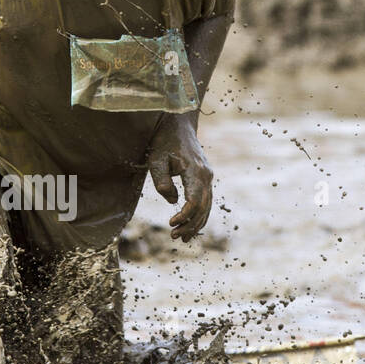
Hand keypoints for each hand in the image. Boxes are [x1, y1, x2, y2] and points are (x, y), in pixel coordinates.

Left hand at [148, 114, 212, 242]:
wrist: (179, 125)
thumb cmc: (164, 142)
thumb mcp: (156, 160)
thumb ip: (162, 182)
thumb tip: (172, 201)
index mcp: (195, 171)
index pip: (195, 200)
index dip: (184, 215)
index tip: (170, 223)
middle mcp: (206, 175)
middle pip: (203, 207)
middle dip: (190, 225)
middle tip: (174, 237)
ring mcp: (208, 177)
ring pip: (207, 207)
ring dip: (196, 224)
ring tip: (182, 238)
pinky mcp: (205, 178)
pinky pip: (206, 201)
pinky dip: (199, 215)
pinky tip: (190, 226)